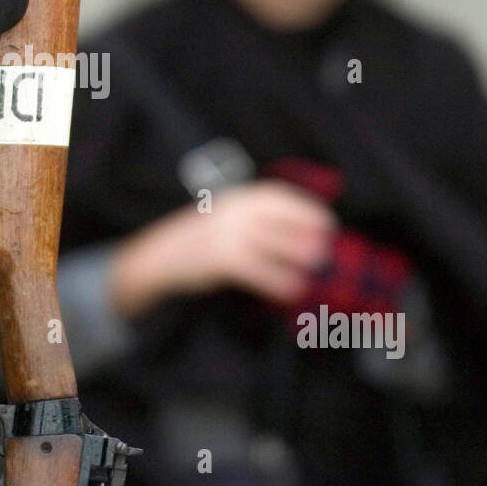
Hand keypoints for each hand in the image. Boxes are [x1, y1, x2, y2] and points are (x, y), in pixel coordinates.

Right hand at [107, 181, 336, 317]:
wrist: (160, 256)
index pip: (278, 196)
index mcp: (238, 198)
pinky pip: (257, 270)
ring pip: (271, 243)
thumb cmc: (200, 239)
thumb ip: (256, 220)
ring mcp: (226, 233)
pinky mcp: (221, 258)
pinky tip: (291, 289)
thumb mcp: (227, 218)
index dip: (305, 209)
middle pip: (278, 219)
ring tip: (314, 267)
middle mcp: (234, 211)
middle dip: (306, 232)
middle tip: (326, 247)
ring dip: (296, 254)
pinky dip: (277, 279)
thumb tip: (302, 234)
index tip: (326, 222)